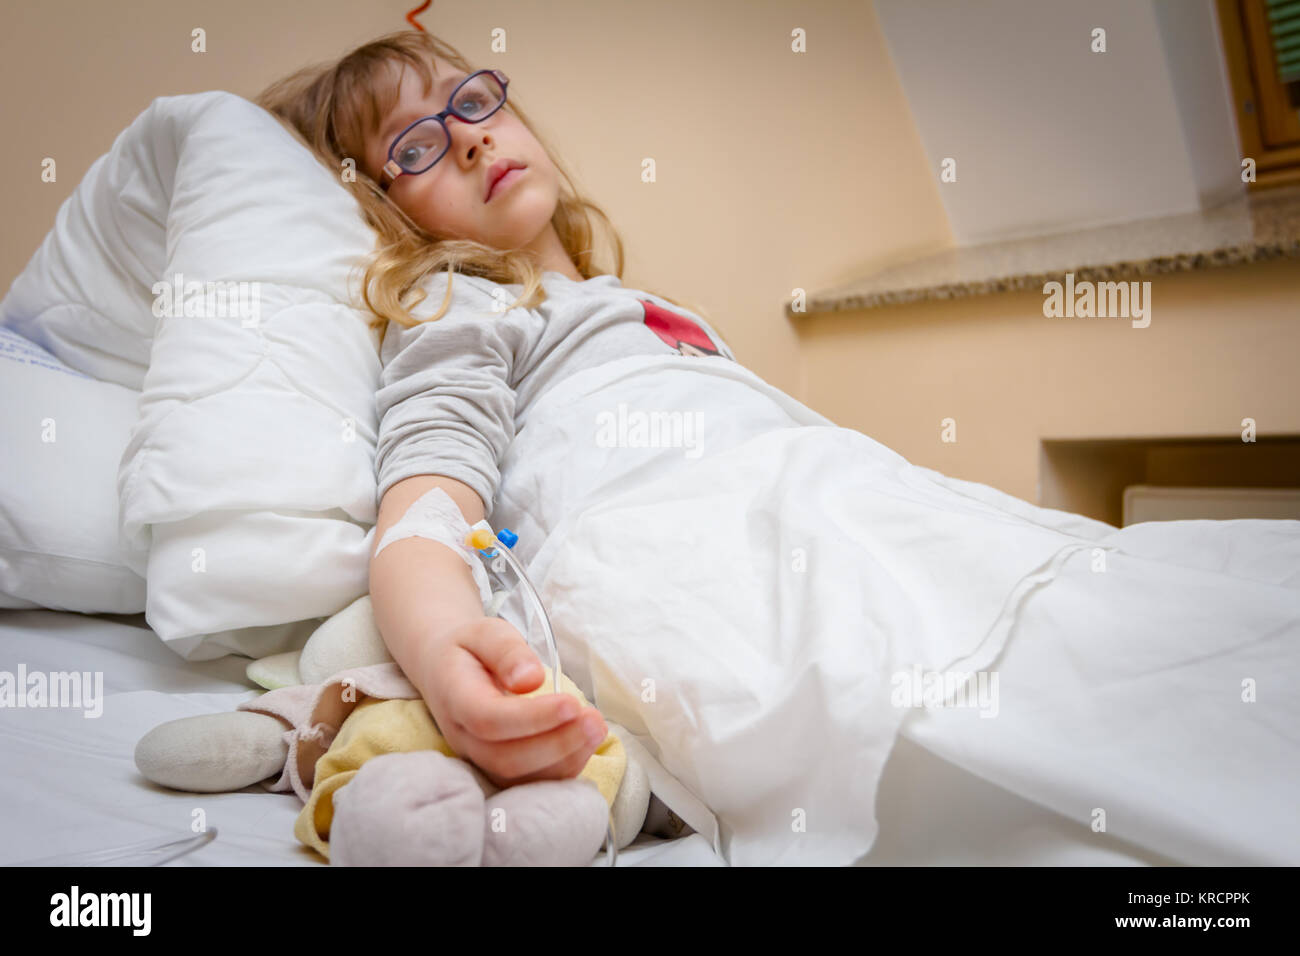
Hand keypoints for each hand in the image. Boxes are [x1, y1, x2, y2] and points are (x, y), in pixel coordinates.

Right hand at [419, 616, 607, 789]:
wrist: (445, 669)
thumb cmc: (469, 648)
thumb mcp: (485, 631)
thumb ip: (506, 651)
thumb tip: (531, 679)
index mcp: (454, 696)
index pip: (488, 719)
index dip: (531, 718)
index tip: (571, 703)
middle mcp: (462, 736)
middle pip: (505, 757)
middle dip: (556, 744)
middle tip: (594, 719)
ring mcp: (477, 757)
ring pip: (519, 777)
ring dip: (565, 758)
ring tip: (597, 729)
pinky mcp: (496, 767)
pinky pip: (529, 781)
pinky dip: (563, 768)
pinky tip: (586, 743)